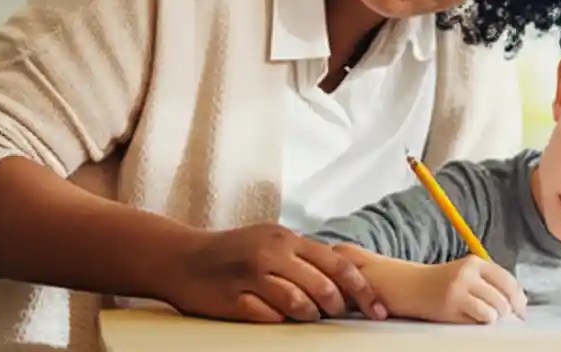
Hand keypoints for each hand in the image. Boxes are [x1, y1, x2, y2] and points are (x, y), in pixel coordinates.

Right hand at [165, 225, 388, 322]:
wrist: (182, 258)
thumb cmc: (231, 253)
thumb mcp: (269, 242)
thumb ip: (302, 256)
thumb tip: (342, 278)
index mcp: (285, 238)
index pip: (338, 265)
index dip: (363, 290)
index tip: (378, 310)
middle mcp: (272, 253)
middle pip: (323, 287)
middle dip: (337, 308)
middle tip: (337, 317)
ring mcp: (252, 276)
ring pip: (300, 305)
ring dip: (309, 317)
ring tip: (305, 317)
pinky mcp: (235, 299)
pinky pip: (269, 317)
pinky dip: (278, 321)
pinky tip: (275, 318)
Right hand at [336, 246, 525, 324]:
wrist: (408, 286)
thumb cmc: (441, 284)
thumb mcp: (466, 275)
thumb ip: (490, 283)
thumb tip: (520, 304)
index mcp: (474, 262)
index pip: (508, 281)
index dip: (519, 299)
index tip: (520, 311)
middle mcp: (467, 273)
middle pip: (505, 299)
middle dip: (507, 312)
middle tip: (500, 317)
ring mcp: (458, 289)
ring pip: (495, 311)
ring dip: (492, 318)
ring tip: (480, 316)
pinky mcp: (450, 305)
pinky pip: (479, 320)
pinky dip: (479, 322)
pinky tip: (468, 318)